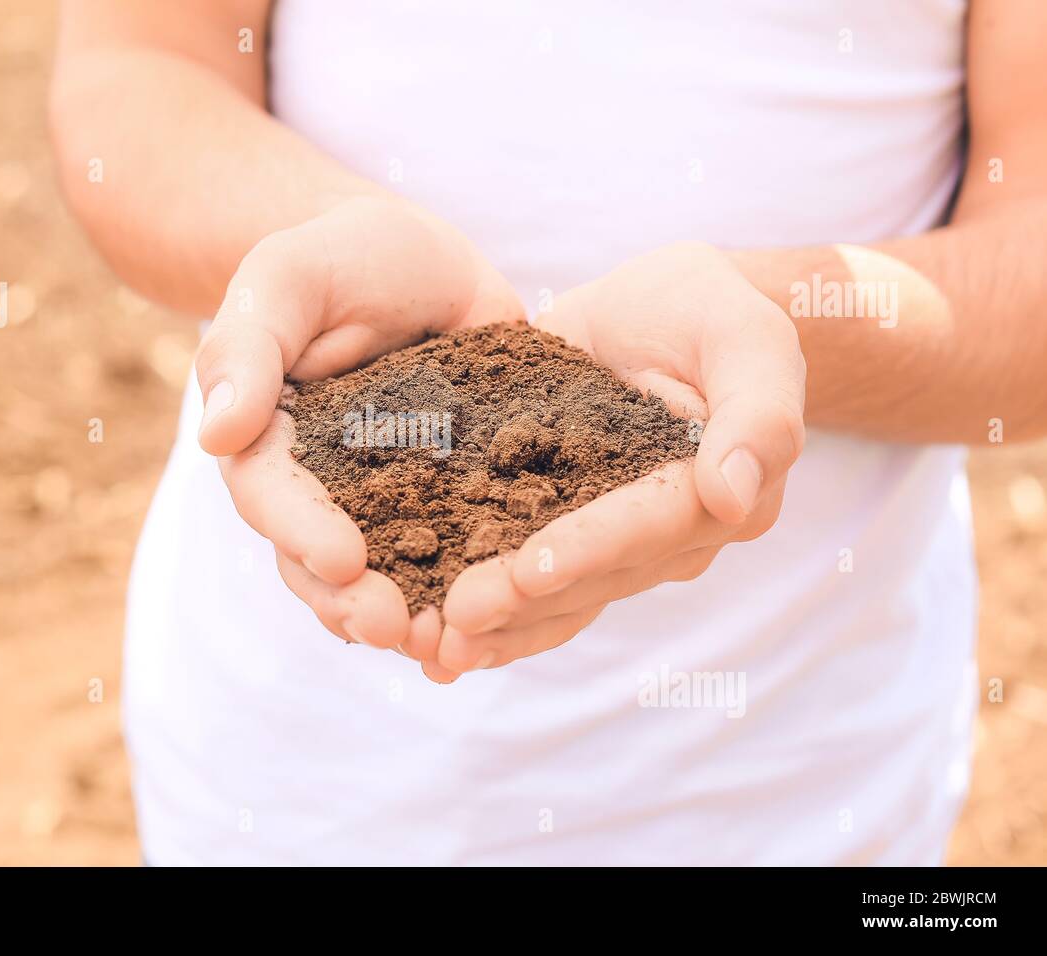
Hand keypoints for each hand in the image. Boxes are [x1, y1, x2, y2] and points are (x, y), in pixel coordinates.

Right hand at [195, 196, 523, 667]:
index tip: (344, 562)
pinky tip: (500, 624)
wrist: (420, 258)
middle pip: (321, 563)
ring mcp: (388, 501)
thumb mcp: (288, 279)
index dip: (303, 534)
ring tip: (445, 647)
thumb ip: (249, 348)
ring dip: (411, 617)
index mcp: (271, 442)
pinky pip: (456, 555)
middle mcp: (323, 488)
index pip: (272, 498)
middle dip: (355, 603)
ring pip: (386, 576)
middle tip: (398, 629)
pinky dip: (470, 591)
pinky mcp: (453, 498)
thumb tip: (216, 434)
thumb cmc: (339, 256)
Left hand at [429, 241, 805, 680]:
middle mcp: (665, 539)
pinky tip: (432, 647)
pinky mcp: (562, 533)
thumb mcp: (743, 334)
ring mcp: (612, 546)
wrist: (655, 310)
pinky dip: (488, 617)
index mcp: (712, 494)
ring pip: (557, 598)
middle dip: (523, 600)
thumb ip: (757, 411)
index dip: (588, 550)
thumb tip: (733, 497)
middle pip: (591, 578)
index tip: (528, 572)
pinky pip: (528, 586)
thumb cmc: (705, 311)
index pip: (647, 528)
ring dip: (498, 627)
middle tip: (456, 620)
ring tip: (434, 648)